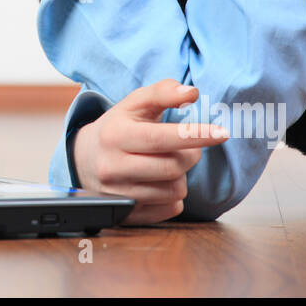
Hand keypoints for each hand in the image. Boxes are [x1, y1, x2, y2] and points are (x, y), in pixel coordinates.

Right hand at [72, 79, 229, 224]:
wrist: (84, 159)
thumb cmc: (118, 126)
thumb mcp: (134, 103)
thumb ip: (163, 92)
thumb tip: (192, 93)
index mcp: (114, 135)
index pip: (162, 138)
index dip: (195, 135)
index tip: (222, 133)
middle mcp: (112, 167)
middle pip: (173, 167)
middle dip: (191, 155)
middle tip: (187, 147)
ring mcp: (118, 194)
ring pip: (175, 190)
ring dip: (181, 175)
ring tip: (166, 163)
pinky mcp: (127, 214)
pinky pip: (170, 209)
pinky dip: (174, 195)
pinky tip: (160, 181)